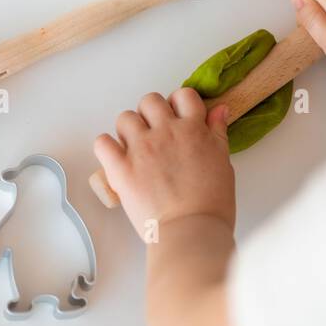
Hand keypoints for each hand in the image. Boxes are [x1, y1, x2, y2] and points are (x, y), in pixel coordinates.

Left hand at [94, 88, 234, 241]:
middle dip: (151, 114)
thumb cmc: (212, 203)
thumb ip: (217, 133)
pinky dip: (107, 147)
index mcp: (192, 129)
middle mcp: (165, 132)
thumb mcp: (223, 162)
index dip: (179, 104)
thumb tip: (218, 110)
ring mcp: (141, 149)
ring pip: (125, 118)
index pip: (183, 95)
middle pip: (150, 101)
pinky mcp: (121, 168)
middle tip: (155, 134)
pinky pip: (102, 142)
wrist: (191, 230)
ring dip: (129, 130)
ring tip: (135, 149)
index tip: (177, 118)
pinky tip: (116, 158)